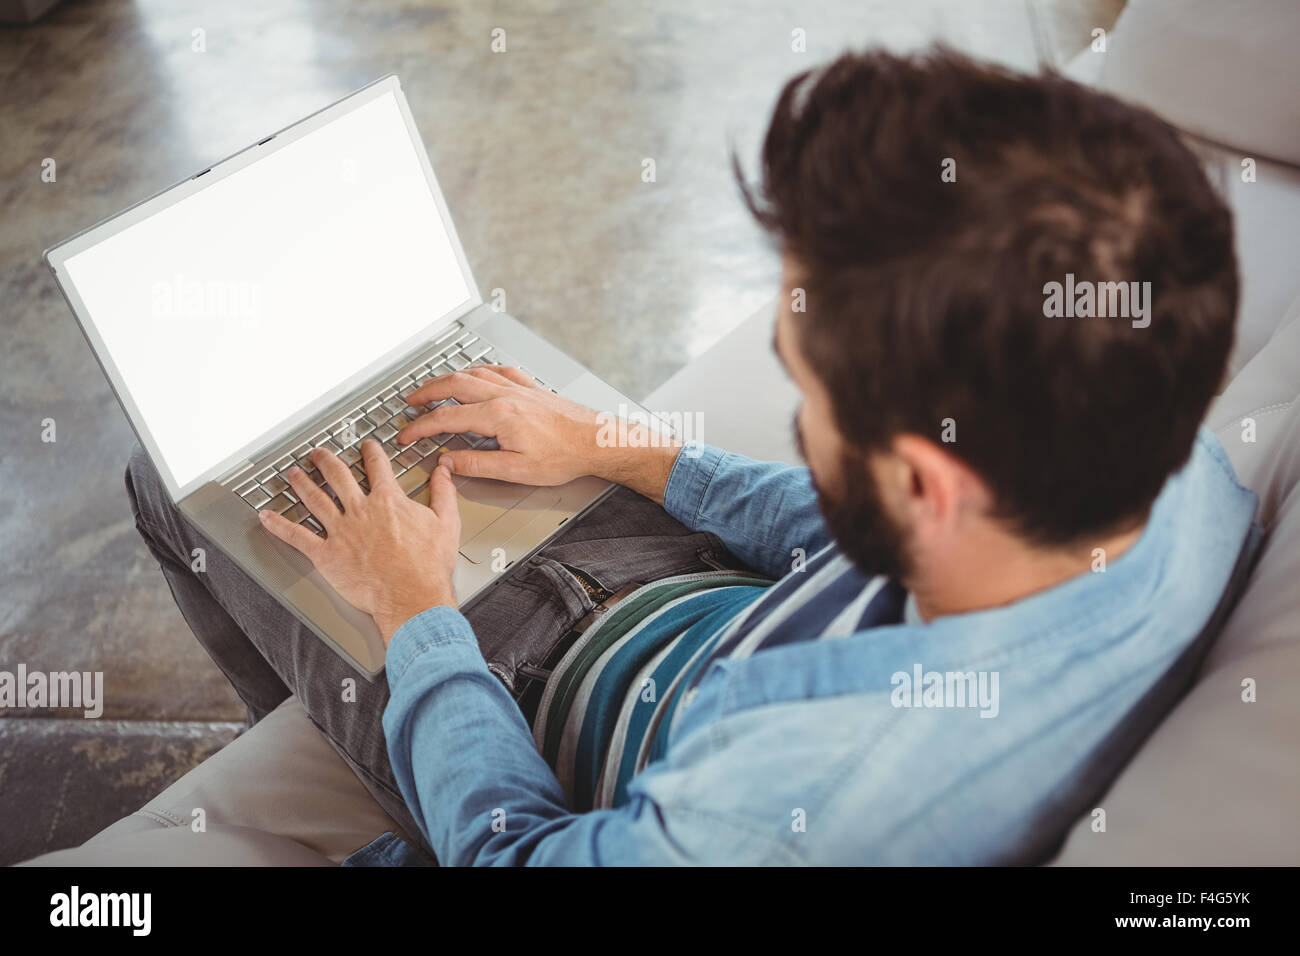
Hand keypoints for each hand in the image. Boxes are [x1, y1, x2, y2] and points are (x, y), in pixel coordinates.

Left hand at [258, 439, 460, 643]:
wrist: (413, 596)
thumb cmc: (429, 566)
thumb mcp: (446, 523)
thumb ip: (443, 493)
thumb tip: (444, 471)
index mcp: (388, 501)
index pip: (377, 467)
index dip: (371, 453)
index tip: (367, 447)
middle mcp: (360, 510)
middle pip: (337, 476)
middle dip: (325, 461)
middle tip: (317, 454)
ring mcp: (341, 531)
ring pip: (314, 499)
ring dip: (301, 483)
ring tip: (293, 473)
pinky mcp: (326, 554)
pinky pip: (297, 536)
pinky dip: (279, 525)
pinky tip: (267, 517)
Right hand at [397, 365, 681, 501]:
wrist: (597, 442)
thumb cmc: (564, 456)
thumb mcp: (516, 470)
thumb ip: (477, 464)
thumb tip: (447, 462)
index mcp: (498, 416)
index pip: (447, 418)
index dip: (421, 427)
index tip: (407, 435)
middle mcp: (506, 395)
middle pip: (454, 385)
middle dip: (426, 393)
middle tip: (410, 402)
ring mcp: (519, 388)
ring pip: (474, 374)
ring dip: (449, 379)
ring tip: (435, 388)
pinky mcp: (532, 388)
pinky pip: (498, 371)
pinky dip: (479, 371)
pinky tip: (477, 375)